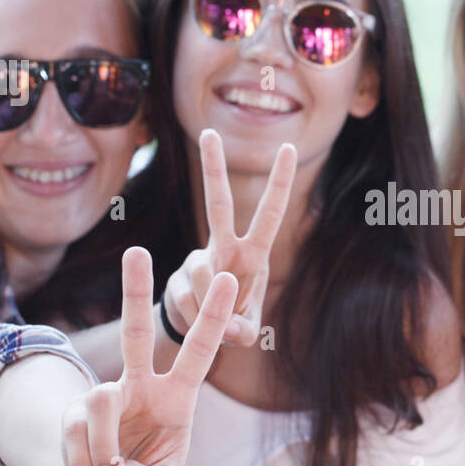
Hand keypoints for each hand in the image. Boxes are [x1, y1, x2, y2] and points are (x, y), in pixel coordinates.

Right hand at [63, 246, 237, 465]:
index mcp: (178, 396)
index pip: (201, 351)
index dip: (214, 318)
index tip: (229, 278)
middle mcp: (142, 385)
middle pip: (138, 332)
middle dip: (137, 293)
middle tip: (136, 250)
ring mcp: (105, 395)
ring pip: (99, 401)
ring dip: (103, 446)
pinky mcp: (72, 412)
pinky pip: (74, 431)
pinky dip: (82, 465)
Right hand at [163, 128, 296, 347]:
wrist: (196, 333)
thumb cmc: (233, 320)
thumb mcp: (248, 329)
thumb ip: (244, 330)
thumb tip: (229, 328)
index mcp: (252, 254)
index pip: (269, 214)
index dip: (279, 183)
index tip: (289, 147)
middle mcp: (223, 248)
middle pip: (217, 203)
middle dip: (213, 168)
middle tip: (208, 132)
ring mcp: (196, 260)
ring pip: (204, 276)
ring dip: (215, 310)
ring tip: (220, 325)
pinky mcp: (175, 279)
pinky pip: (187, 302)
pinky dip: (198, 322)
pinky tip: (199, 326)